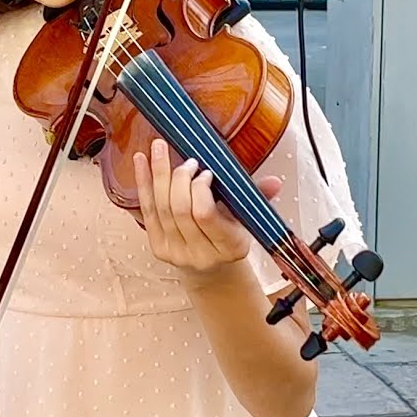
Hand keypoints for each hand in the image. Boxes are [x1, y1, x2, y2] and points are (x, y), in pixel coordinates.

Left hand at [132, 139, 283, 286]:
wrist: (213, 268)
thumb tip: (275, 182)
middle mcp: (199, 254)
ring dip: (158, 174)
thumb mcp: (248, 219)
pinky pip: (147, 211)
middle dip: (179, 178)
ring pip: (161, 208)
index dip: (200, 189)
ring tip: (160, 148)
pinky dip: (143, 183)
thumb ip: (257, 197)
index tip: (206, 172)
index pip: (205, 215)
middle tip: (188, 161)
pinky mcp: (157, 247)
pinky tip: (140, 161)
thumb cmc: (232, 235)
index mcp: (228, 247)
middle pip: (179, 210)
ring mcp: (175, 252)